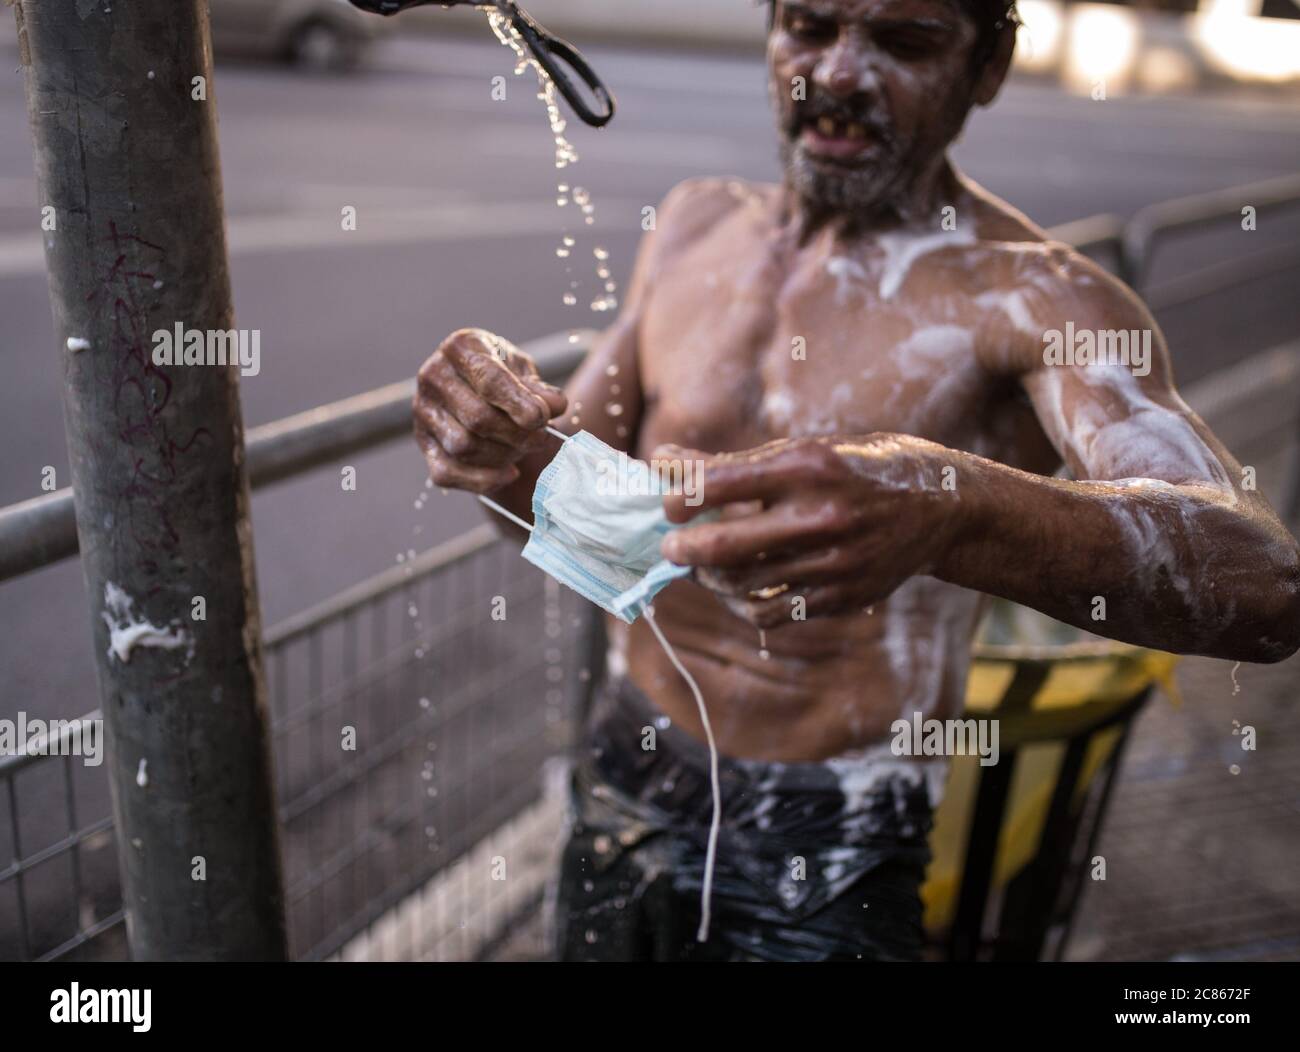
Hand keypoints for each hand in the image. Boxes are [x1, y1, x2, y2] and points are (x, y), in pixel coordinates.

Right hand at [413, 328, 566, 492]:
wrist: (481, 393)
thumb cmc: (506, 379)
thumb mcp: (525, 374)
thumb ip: (540, 390)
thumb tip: (554, 406)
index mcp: (461, 347)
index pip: (488, 379)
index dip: (518, 403)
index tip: (542, 419)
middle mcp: (433, 375)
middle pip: (477, 418)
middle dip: (517, 435)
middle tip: (543, 439)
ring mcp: (423, 411)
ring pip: (464, 446)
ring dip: (503, 455)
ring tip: (524, 448)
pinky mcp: (424, 443)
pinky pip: (447, 473)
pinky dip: (483, 480)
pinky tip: (509, 473)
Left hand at [656, 434, 967, 627]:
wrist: (937, 507)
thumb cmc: (856, 470)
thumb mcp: (801, 453)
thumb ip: (731, 464)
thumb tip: (661, 463)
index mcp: (807, 467)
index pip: (720, 484)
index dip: (679, 498)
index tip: (666, 505)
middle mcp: (821, 516)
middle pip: (725, 545)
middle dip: (683, 549)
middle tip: (669, 547)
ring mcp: (833, 562)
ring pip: (742, 585)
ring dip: (710, 577)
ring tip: (703, 565)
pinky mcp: (841, 598)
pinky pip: (771, 614)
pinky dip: (743, 604)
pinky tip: (737, 589)